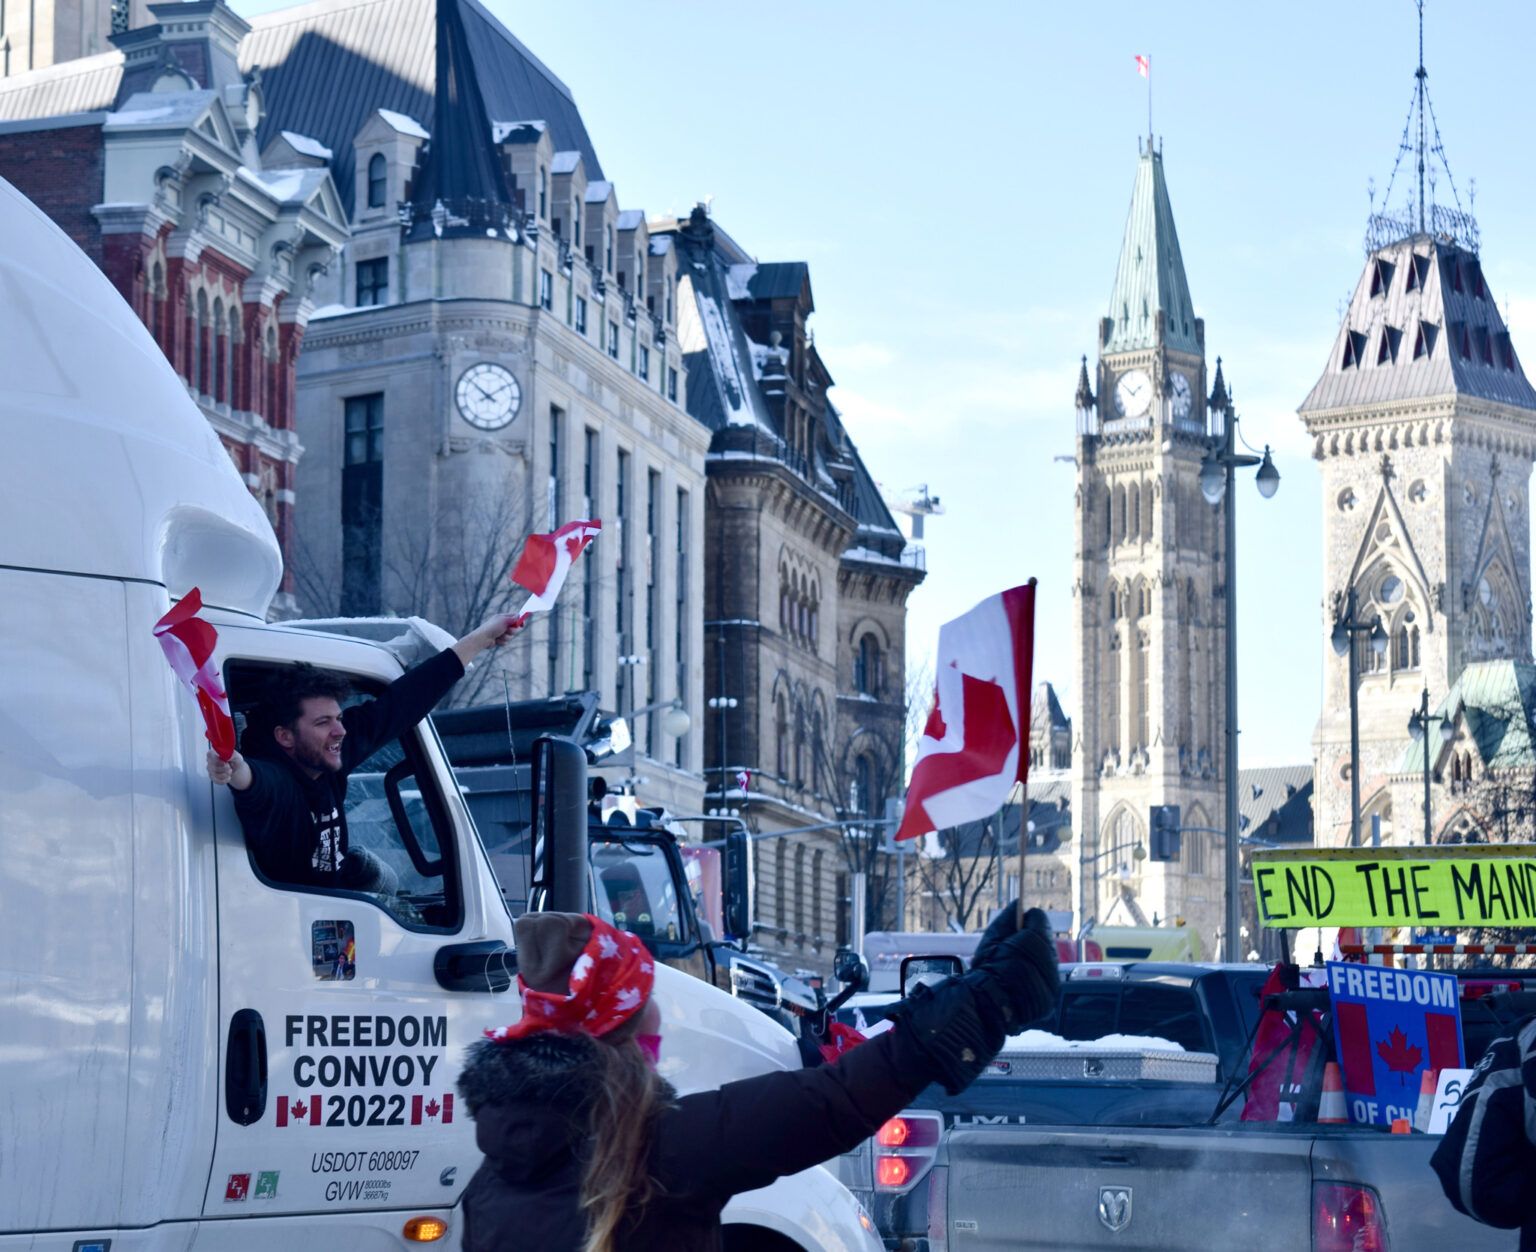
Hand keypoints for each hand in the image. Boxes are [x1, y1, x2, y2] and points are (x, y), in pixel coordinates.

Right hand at [207, 749, 251, 790]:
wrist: (236, 769)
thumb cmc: (234, 760)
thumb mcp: (236, 756)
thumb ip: (232, 755)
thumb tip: (226, 755)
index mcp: (214, 753)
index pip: (209, 755)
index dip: (216, 760)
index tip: (224, 762)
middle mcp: (209, 761)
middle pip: (213, 767)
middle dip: (224, 768)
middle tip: (230, 767)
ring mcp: (210, 770)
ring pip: (216, 774)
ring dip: (226, 774)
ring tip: (230, 771)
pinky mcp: (212, 777)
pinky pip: (217, 781)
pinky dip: (225, 780)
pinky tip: (228, 777)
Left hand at [481, 613, 520, 646]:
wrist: (483, 638)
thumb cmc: (492, 628)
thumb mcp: (504, 621)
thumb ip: (512, 619)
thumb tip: (518, 616)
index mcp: (502, 618)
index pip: (514, 617)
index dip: (519, 620)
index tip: (523, 625)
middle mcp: (501, 624)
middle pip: (514, 628)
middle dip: (511, 631)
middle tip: (507, 630)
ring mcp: (500, 632)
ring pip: (510, 636)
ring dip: (506, 637)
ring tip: (499, 636)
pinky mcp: (499, 639)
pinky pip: (505, 642)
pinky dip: (502, 641)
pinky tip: (496, 640)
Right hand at [969, 899, 1059, 1031]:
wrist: (985, 1006)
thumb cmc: (985, 970)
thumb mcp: (991, 939)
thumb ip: (1007, 920)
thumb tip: (1018, 906)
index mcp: (1032, 941)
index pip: (1039, 920)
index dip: (1029, 919)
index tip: (1023, 919)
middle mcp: (1047, 961)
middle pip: (1045, 942)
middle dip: (1033, 941)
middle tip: (1016, 944)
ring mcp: (1050, 982)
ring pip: (1047, 963)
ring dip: (1036, 961)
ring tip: (1017, 965)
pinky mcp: (1049, 999)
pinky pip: (1046, 982)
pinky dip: (1037, 979)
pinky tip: (1022, 980)